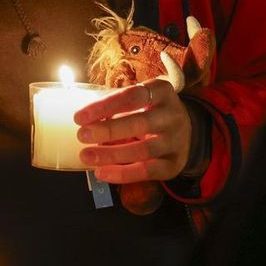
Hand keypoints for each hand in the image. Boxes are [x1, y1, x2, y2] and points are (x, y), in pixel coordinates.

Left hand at [74, 79, 191, 183]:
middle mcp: (172, 115)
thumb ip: (116, 106)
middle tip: (82, 135)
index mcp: (161, 92)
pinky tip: (101, 172)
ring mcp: (176, 141)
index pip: (132, 96)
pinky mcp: (174, 164)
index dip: (105, 106)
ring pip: (144, 150)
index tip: (79, 117)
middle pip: (140, 123)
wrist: (186, 134)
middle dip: (108, 130)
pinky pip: (148, 171)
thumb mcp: (140, 101)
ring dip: (112, 154)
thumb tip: (84, 120)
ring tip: (86, 156)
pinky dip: (122, 173)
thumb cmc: (150, 113)